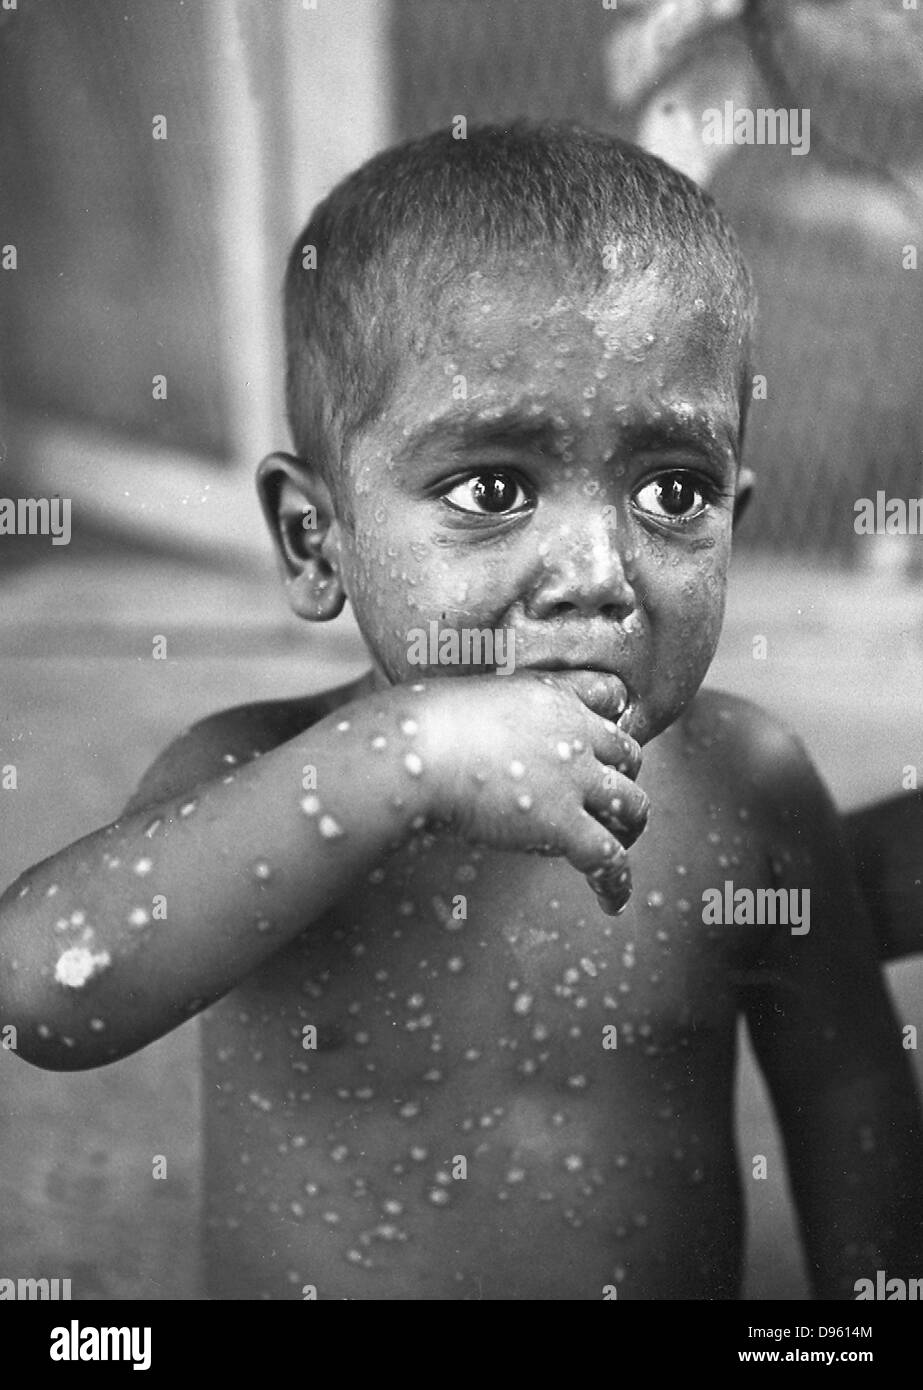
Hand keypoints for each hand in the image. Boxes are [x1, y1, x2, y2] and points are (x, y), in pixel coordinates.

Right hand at [412, 670, 648, 913]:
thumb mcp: (472, 697)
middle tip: (607, 799)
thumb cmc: (424, 723)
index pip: (609, 694)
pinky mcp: (563, 824)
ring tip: (621, 843)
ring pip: (631, 804)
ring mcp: (575, 779)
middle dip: (624, 776)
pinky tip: (612, 901)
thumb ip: (492, 715)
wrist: (420, 748)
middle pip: (628, 753)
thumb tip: (471, 736)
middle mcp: (576, 733)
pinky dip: (616, 883)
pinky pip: (608, 858)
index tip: (610, 736)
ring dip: (630, 826)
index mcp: (553, 695)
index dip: (614, 718)